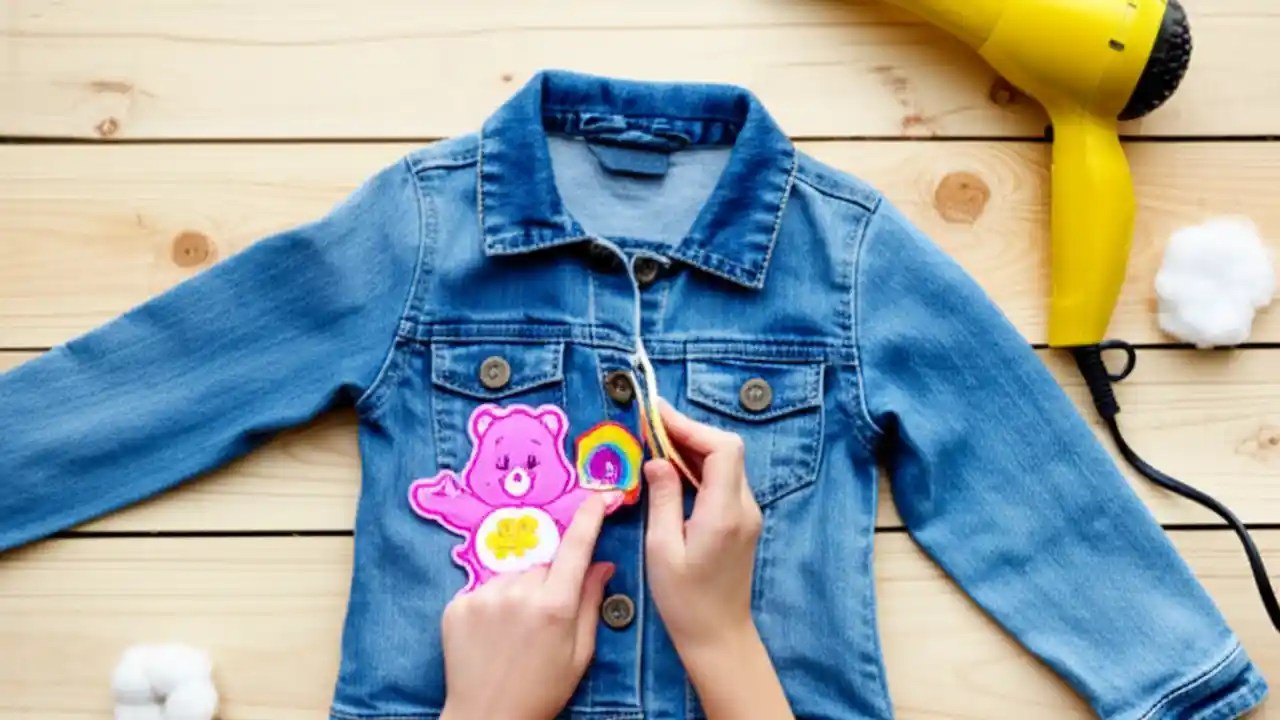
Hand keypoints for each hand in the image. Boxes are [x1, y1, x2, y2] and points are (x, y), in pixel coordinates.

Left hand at [439, 494, 613, 719]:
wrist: (487, 719)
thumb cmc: (542, 691)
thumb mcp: (579, 653)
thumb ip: (590, 603)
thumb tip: (602, 564)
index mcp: (555, 606)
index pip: (575, 547)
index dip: (588, 517)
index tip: (597, 496)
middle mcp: (518, 594)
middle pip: (542, 564)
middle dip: (549, 580)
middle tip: (544, 618)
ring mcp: (484, 597)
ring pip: (512, 575)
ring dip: (518, 591)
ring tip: (514, 631)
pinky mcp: (457, 604)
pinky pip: (483, 588)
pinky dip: (491, 604)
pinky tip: (492, 634)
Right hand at [644, 400, 792, 719]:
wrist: (718, 636)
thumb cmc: (684, 600)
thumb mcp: (662, 548)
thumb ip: (662, 498)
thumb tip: (657, 460)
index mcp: (724, 512)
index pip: (722, 449)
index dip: (690, 426)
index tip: (656, 415)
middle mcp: (744, 507)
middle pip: (727, 449)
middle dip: (689, 431)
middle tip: (651, 425)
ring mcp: (747, 514)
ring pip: (726, 463)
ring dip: (693, 446)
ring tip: (656, 440)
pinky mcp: (742, 522)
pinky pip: (723, 481)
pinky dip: (699, 466)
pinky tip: (673, 468)